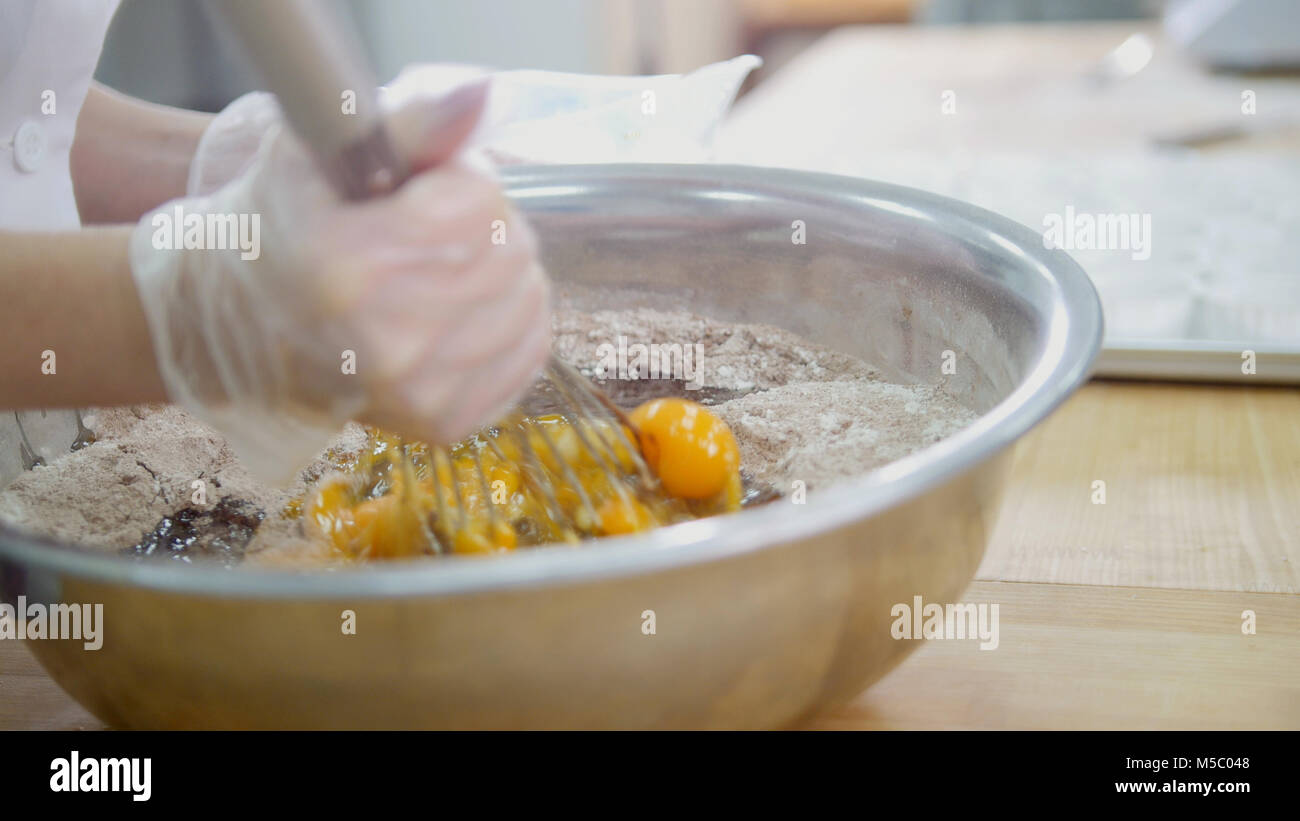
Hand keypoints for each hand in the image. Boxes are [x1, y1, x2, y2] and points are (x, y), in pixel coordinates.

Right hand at [130, 79, 550, 481]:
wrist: (244, 328)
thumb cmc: (281, 231)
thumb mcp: (317, 155)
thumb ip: (408, 121)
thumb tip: (478, 98)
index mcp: (349, 267)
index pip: (480, 200)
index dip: (457, 181)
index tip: (415, 193)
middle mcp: (389, 342)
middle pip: (510, 250)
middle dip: (481, 226)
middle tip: (428, 233)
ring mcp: (421, 392)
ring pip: (530, 298)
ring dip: (499, 274)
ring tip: (438, 274)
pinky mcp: (448, 422)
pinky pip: (531, 349)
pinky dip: (509, 322)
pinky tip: (458, 315)